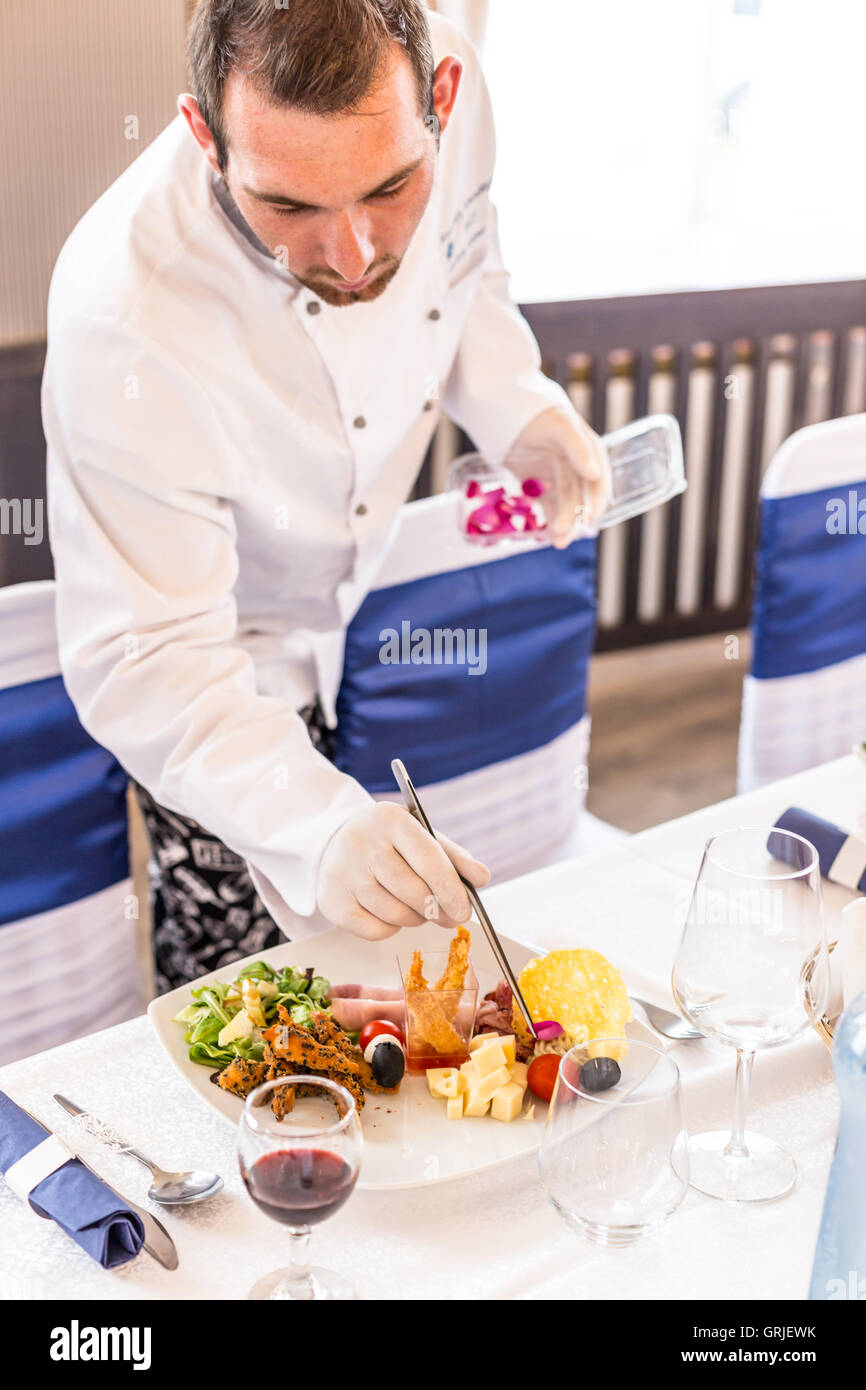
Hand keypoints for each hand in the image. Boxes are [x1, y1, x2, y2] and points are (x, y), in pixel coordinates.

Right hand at [316, 802, 489, 940]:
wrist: (335, 842)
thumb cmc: (389, 842)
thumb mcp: (421, 837)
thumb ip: (454, 857)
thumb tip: (481, 878)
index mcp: (390, 820)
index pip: (429, 860)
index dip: (451, 890)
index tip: (464, 911)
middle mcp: (362, 842)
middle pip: (413, 892)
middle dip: (437, 910)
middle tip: (447, 917)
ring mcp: (342, 872)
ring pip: (395, 914)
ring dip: (414, 919)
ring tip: (415, 908)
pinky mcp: (331, 900)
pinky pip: (375, 930)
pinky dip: (390, 929)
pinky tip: (389, 912)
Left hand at [508, 405, 610, 547]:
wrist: (509, 411)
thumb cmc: (541, 415)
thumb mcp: (562, 427)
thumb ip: (578, 449)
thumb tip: (594, 474)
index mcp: (591, 453)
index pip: (599, 483)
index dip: (596, 503)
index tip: (588, 519)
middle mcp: (578, 468)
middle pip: (579, 498)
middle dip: (573, 518)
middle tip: (563, 536)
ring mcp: (559, 478)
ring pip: (564, 506)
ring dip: (563, 524)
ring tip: (557, 541)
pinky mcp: (541, 486)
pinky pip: (548, 507)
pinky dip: (549, 521)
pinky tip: (548, 535)